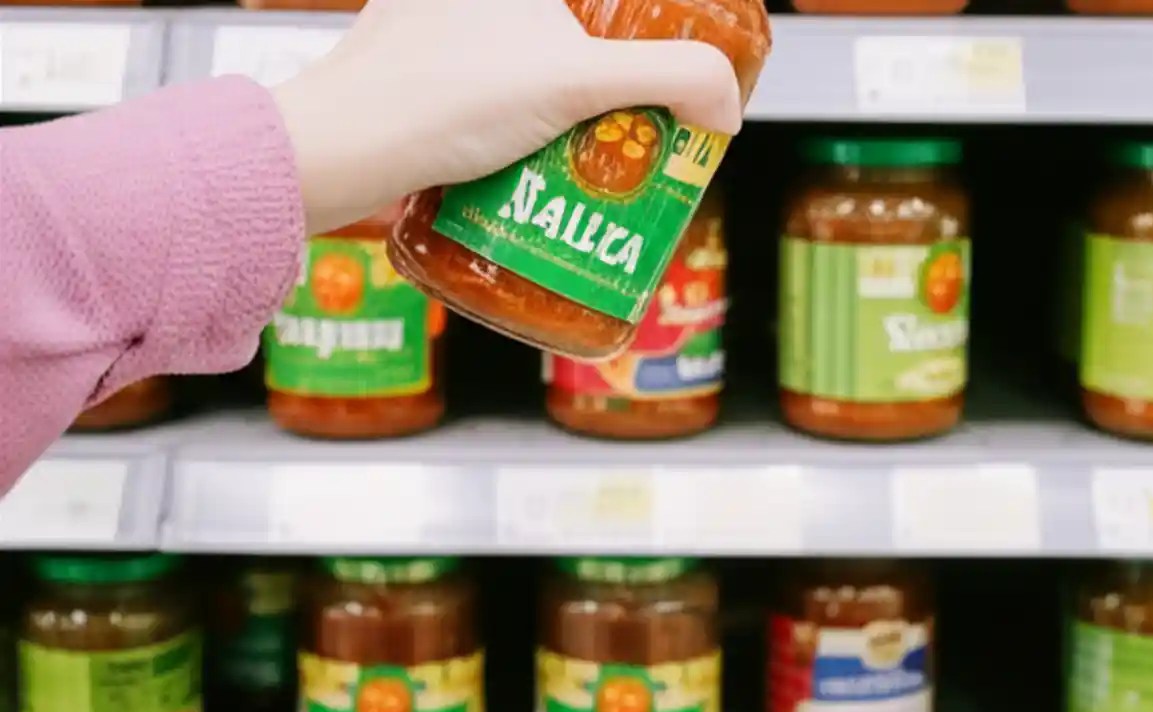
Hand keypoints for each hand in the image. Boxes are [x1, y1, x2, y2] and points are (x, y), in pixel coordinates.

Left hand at [272, 0, 744, 233]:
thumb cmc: (437, 100)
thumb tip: (725, 107)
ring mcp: (438, 30)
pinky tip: (533, 166)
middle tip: (636, 130)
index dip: (644, 33)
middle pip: (571, 33)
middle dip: (608, 82)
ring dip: (564, 113)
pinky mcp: (414, 74)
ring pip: (528, 66)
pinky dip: (516, 127)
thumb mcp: (577, 83)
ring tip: (590, 158)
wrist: (337, 154)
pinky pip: (486, 95)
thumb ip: (669, 81)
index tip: (660, 78)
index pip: (607, 6)